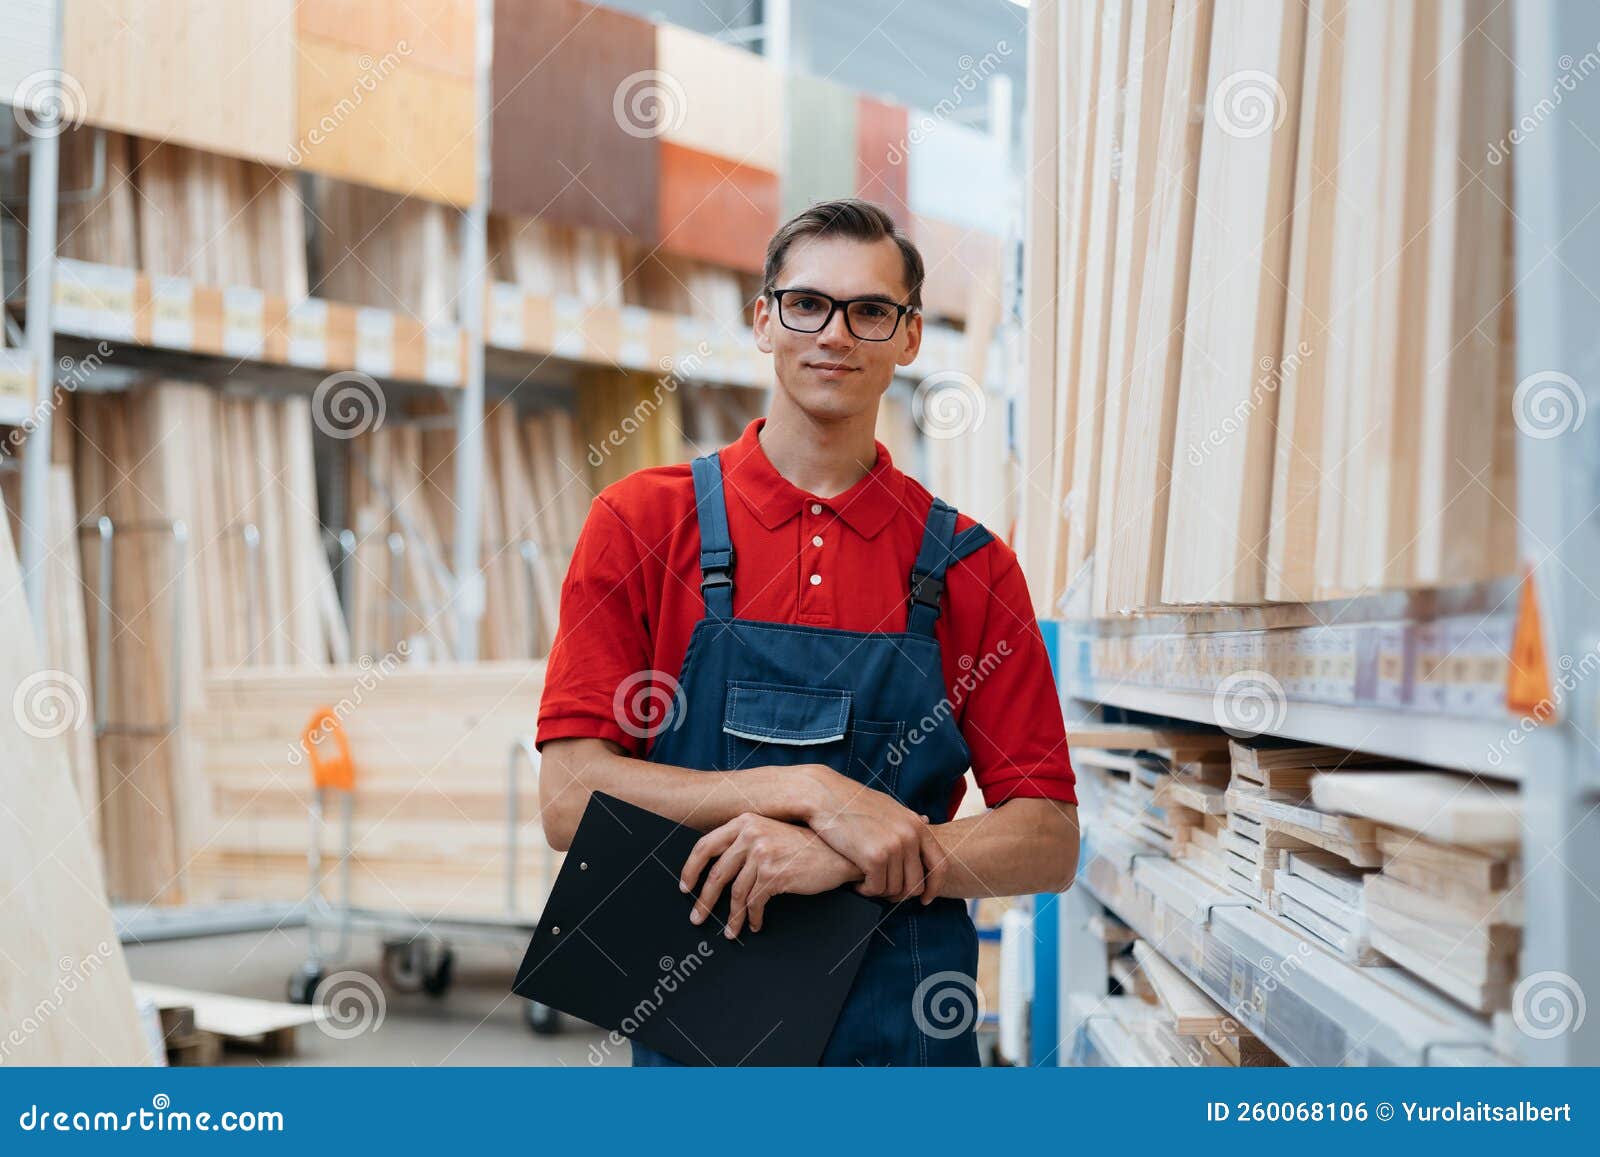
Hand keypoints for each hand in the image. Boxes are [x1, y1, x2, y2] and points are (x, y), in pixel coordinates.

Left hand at [679, 814, 861, 937]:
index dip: (691, 869)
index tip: (685, 887)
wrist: (836, 853)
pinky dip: (752, 918)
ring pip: (735, 893)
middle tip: (697, 917)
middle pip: (716, 873)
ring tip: (729, 931)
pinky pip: (754, 902)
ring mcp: (761, 853)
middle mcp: (750, 834)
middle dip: (704, 901)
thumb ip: (745, 843)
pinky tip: (753, 924)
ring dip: (731, 917)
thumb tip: (718, 871)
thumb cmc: (804, 846)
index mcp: (744, 822)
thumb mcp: (770, 833)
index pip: (705, 845)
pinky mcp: (773, 874)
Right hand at [795, 764, 948, 904]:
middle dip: (900, 895)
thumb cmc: (853, 802)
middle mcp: (910, 836)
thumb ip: (907, 820)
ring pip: (894, 889)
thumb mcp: (889, 807)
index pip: (939, 865)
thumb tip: (926, 821)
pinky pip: (876, 889)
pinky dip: (865, 890)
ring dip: (879, 891)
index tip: (924, 899)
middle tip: (884, 894)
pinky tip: (855, 883)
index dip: (933, 887)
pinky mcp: (874, 857)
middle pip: (916, 884)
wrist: (824, 796)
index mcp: (916, 825)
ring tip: (864, 882)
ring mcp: (893, 847)